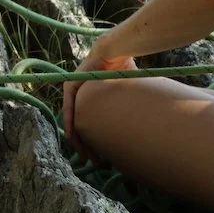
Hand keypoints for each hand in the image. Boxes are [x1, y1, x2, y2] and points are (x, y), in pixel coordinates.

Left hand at [63, 36, 135, 159]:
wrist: (116, 51)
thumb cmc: (124, 66)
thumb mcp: (124, 88)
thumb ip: (126, 100)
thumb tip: (144, 114)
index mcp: (93, 96)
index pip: (91, 122)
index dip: (95, 139)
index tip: (101, 155)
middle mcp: (81, 93)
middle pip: (81, 125)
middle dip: (86, 145)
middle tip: (93, 161)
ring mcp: (74, 90)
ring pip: (73, 120)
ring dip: (77, 139)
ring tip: (84, 154)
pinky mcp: (70, 87)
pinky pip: (68, 109)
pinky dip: (70, 124)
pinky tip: (72, 138)